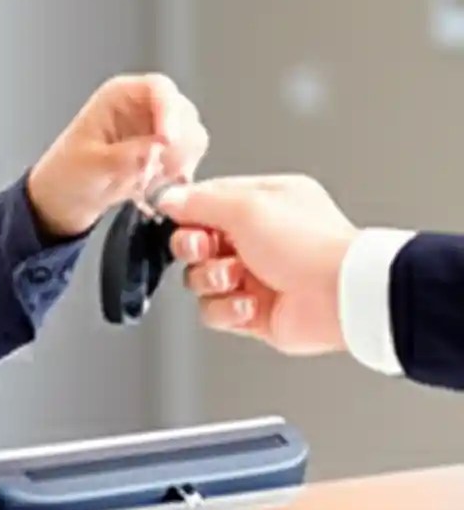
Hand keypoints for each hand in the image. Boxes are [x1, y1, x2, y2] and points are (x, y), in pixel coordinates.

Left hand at [26, 73, 207, 238]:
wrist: (63, 203)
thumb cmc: (66, 174)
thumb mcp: (91, 165)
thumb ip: (126, 156)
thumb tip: (159, 147)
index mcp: (120, 96)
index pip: (158, 89)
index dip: (169, 112)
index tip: (168, 141)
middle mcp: (143, 108)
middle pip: (183, 112)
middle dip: (176, 144)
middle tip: (156, 170)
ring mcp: (157, 130)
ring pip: (192, 137)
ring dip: (177, 162)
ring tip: (146, 182)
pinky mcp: (164, 154)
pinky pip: (188, 160)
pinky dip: (176, 176)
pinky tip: (151, 189)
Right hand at [156, 175, 359, 354]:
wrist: (342, 296)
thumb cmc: (310, 245)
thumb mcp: (246, 205)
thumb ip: (199, 200)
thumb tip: (167, 197)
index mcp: (261, 204)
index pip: (204, 203)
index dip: (186, 213)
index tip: (182, 219)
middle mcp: (257, 239)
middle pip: (195, 242)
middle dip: (193, 247)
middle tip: (207, 249)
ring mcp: (255, 277)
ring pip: (199, 279)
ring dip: (211, 280)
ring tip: (237, 279)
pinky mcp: (254, 313)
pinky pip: (215, 312)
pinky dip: (228, 310)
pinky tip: (250, 304)